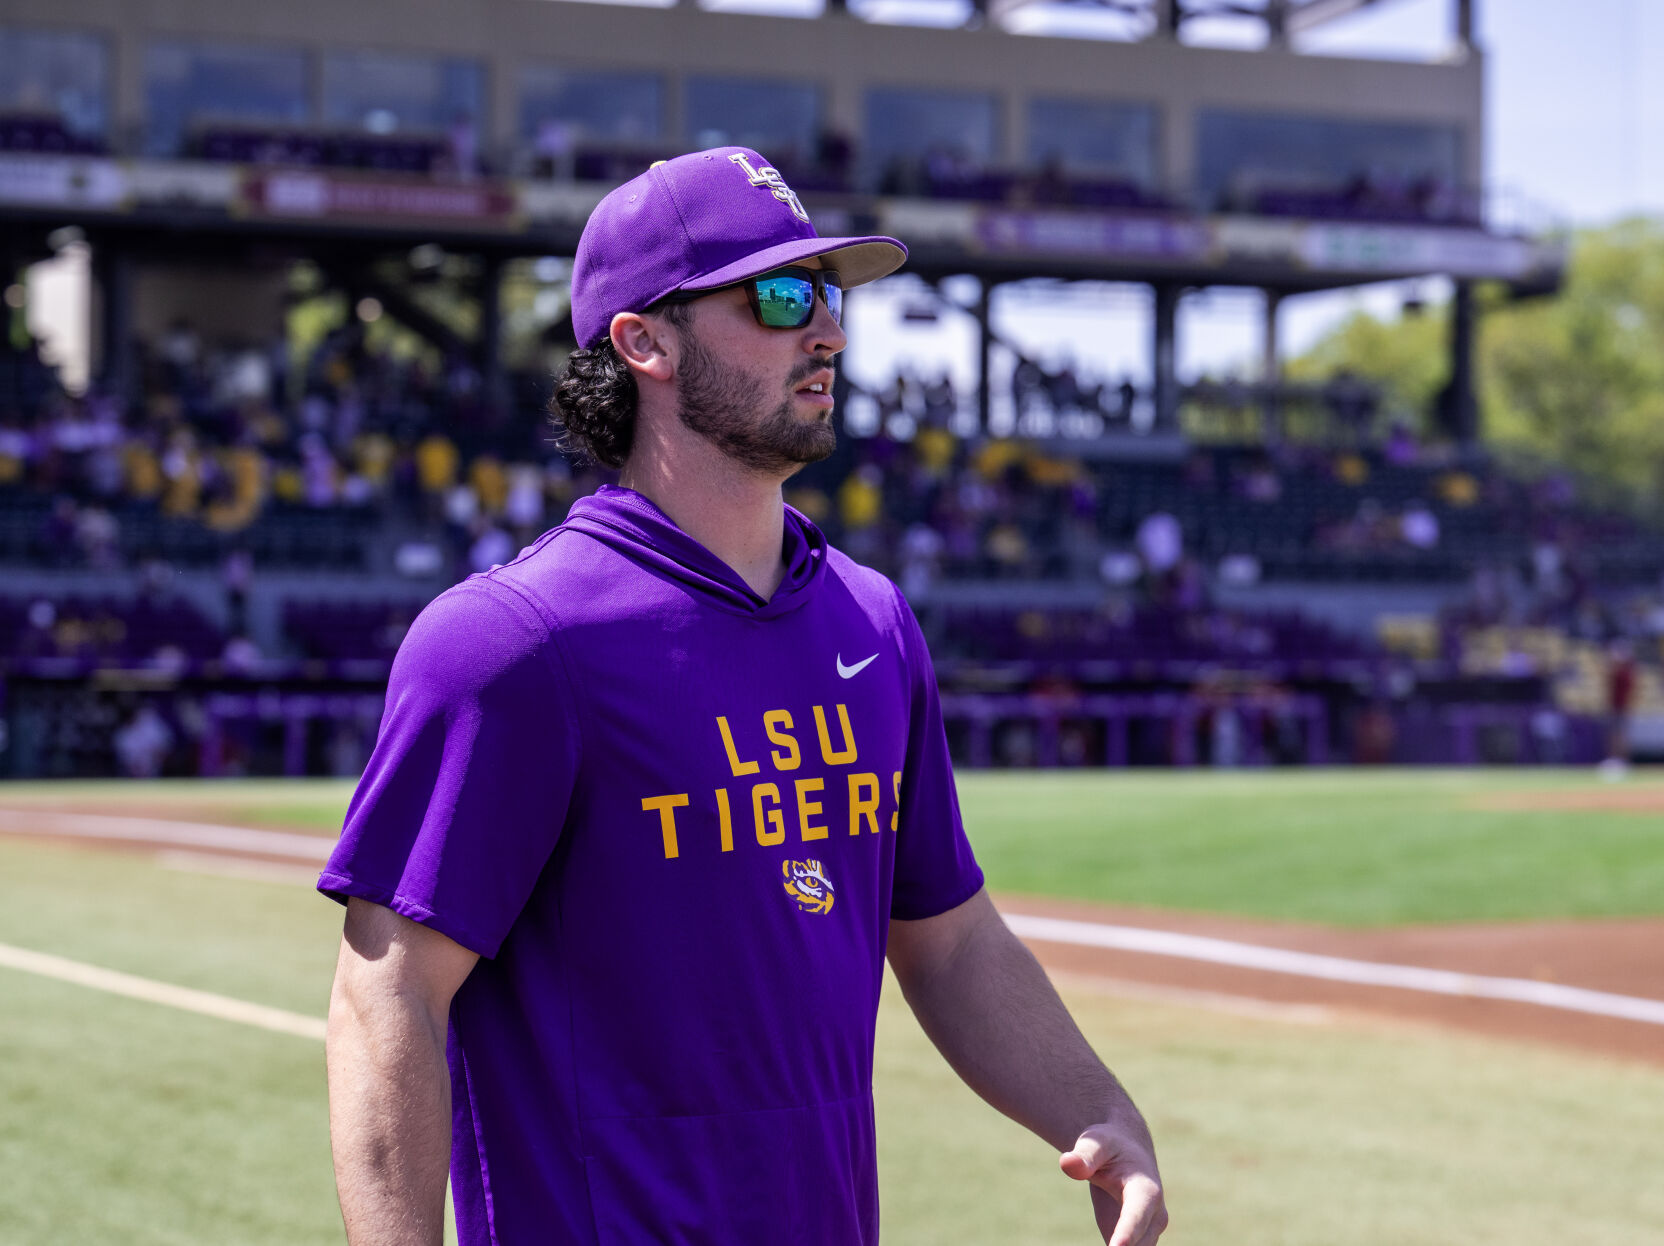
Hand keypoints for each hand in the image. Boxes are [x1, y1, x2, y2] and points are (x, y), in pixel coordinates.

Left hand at [1059, 1123, 1167, 1245]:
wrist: (1125, 1150)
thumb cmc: (1107, 1145)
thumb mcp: (1095, 1143)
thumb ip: (1084, 1155)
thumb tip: (1067, 1164)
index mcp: (1146, 1190)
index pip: (1137, 1215)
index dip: (1127, 1233)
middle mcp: (1154, 1216)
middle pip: (1140, 1245)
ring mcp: (1148, 1232)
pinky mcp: (1136, 1241)